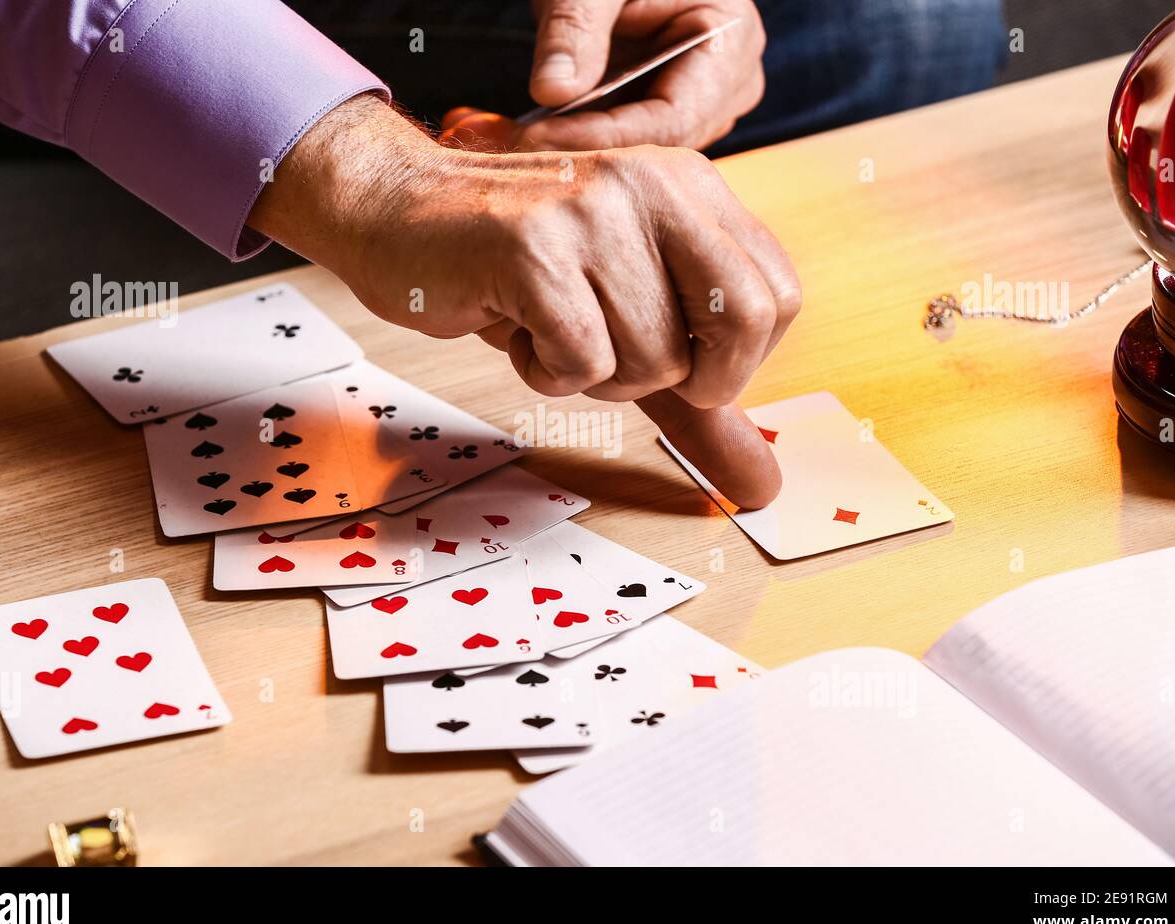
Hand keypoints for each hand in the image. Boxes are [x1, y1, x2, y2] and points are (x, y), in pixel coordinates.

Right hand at [247, 95, 797, 507]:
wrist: (397, 214)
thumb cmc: (515, 270)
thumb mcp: (625, 323)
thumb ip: (698, 402)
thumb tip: (763, 486)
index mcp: (691, 189)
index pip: (777, 298)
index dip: (728, 360)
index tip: (670, 356)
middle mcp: (655, 185)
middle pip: (738, 326)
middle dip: (677, 375)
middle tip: (612, 349)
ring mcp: (594, 211)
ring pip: (651, 359)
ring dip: (593, 373)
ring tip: (549, 321)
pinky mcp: (533, 247)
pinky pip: (582, 364)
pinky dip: (545, 372)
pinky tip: (515, 324)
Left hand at [441, 0, 764, 151]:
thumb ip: (574, 31)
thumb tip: (550, 92)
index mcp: (729, 39)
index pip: (671, 117)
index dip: (604, 137)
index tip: (540, 140)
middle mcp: (729, 81)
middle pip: (662, 143)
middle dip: (591, 149)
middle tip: (520, 150)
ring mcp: (705, 100)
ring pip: (646, 150)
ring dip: (586, 150)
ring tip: (524, 143)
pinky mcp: (673, 107)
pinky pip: (633, 139)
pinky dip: (588, 139)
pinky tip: (541, 136)